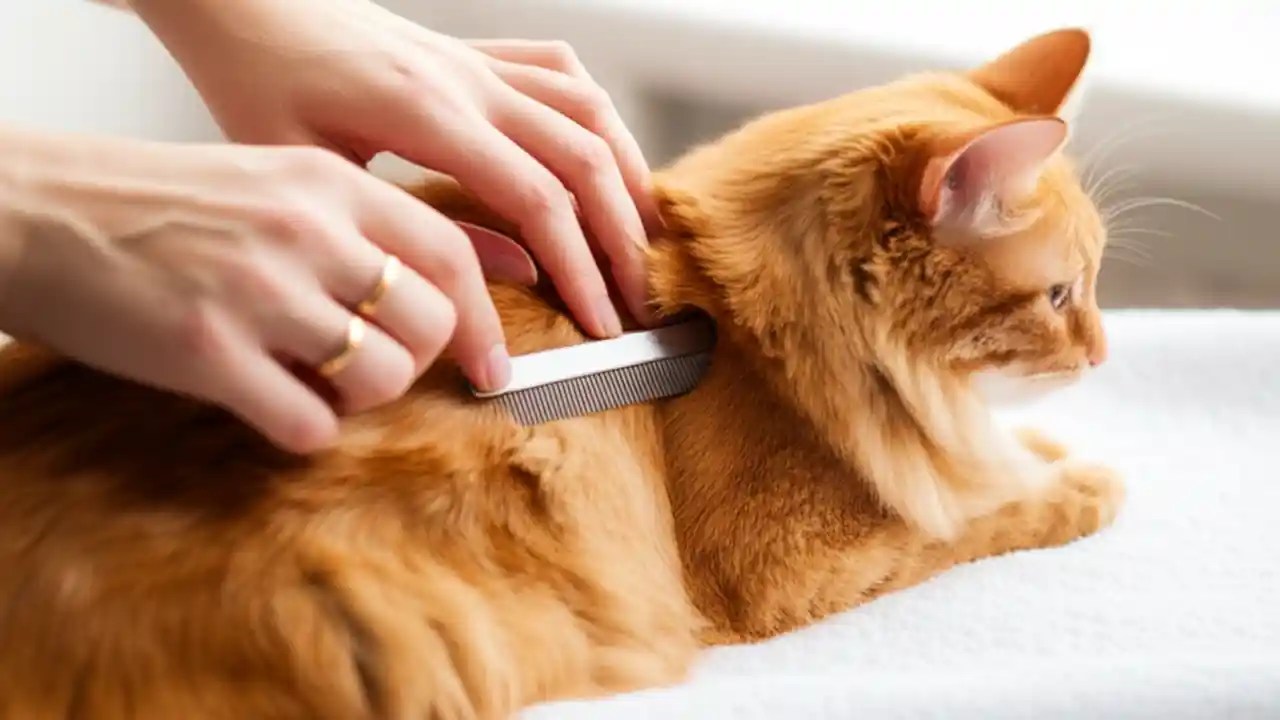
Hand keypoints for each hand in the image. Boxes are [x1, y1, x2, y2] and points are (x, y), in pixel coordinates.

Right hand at [0, 127, 535, 452]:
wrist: (41, 212)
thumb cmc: (164, 203)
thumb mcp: (277, 181)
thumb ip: (366, 222)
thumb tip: (477, 271)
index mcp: (327, 183)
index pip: (449, 253)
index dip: (483, 318)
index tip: (492, 362)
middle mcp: (304, 232)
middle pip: (428, 323)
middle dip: (419, 362)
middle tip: (379, 366)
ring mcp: (258, 293)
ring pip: (382, 377)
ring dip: (366, 398)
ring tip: (321, 381)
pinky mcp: (208, 354)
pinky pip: (310, 424)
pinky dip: (307, 429)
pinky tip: (273, 402)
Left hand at [130, 0, 658, 335]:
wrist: (243, 4)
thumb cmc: (255, 84)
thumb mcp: (319, 176)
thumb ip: (418, 227)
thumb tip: (517, 274)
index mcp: (427, 114)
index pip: (537, 199)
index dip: (580, 268)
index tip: (597, 325)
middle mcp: (468, 81)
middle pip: (583, 158)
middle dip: (621, 237)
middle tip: (635, 302)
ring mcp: (478, 61)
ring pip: (589, 112)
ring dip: (628, 177)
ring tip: (646, 238)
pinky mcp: (475, 52)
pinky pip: (562, 73)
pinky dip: (597, 117)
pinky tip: (605, 156)